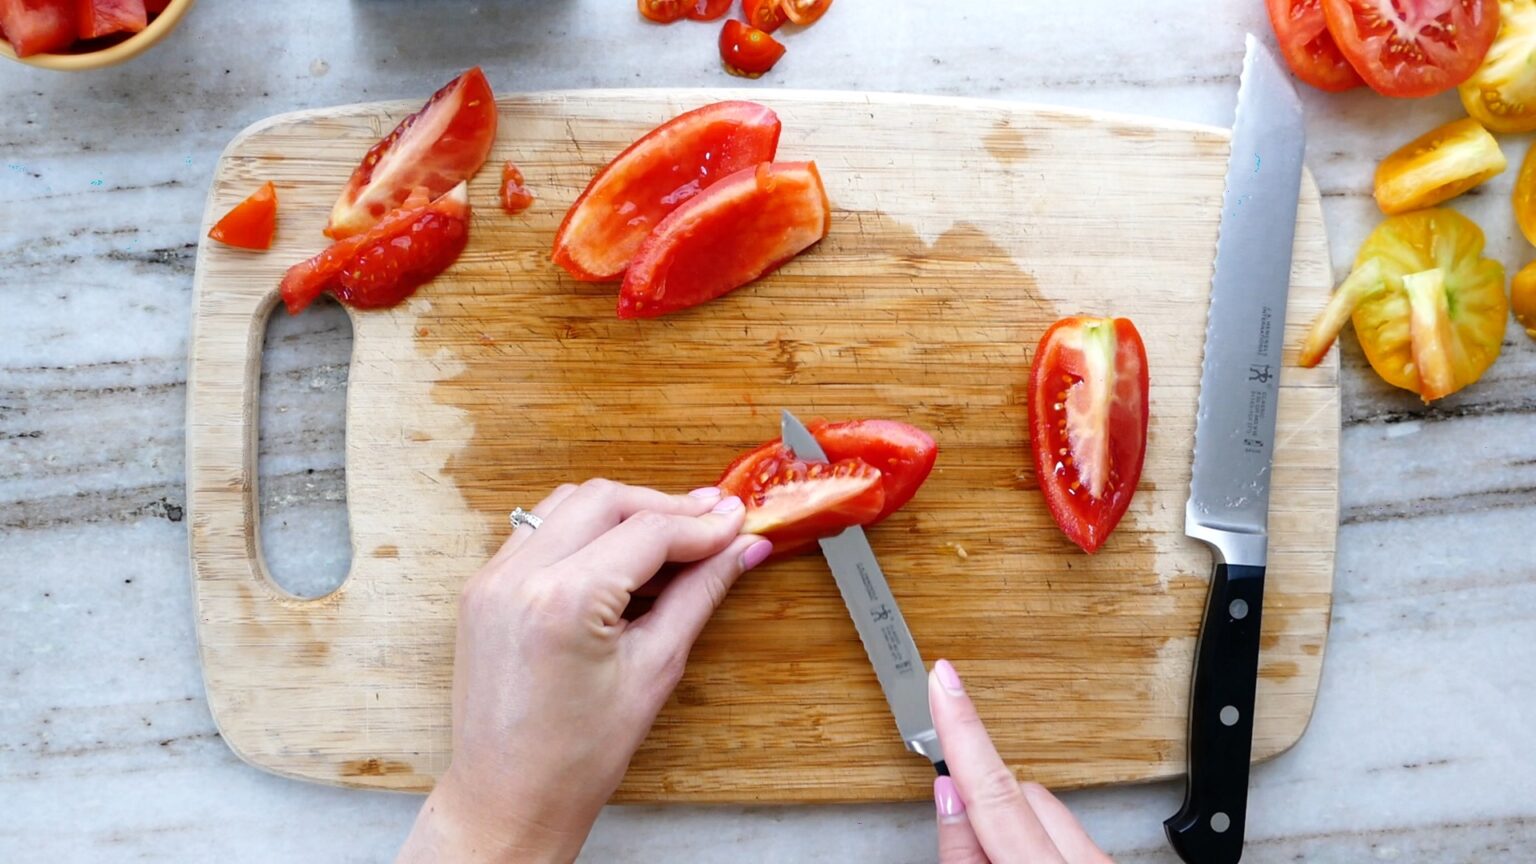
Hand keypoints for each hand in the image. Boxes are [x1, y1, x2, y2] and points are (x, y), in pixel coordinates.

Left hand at [398, 479, 771, 863]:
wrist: (509, 797)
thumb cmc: (577, 755)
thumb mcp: (655, 669)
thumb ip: (700, 594)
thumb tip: (742, 549)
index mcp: (562, 600)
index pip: (648, 531)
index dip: (702, 525)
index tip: (737, 523)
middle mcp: (517, 578)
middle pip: (605, 499)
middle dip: (664, 507)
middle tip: (712, 523)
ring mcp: (491, 579)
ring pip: (567, 503)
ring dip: (621, 512)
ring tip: (670, 540)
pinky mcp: (481, 588)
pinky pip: (538, 531)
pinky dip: (583, 530)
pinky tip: (619, 559)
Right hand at [929, 659, 1113, 863]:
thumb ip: (962, 853)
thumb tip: (949, 794)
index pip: (993, 789)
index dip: (963, 730)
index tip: (945, 680)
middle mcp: (1086, 859)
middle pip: (1022, 795)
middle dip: (987, 809)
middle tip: (967, 844)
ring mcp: (1104, 860)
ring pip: (1045, 811)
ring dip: (1015, 831)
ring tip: (998, 861)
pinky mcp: (1108, 860)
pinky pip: (1066, 831)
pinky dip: (1040, 843)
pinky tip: (1026, 861)